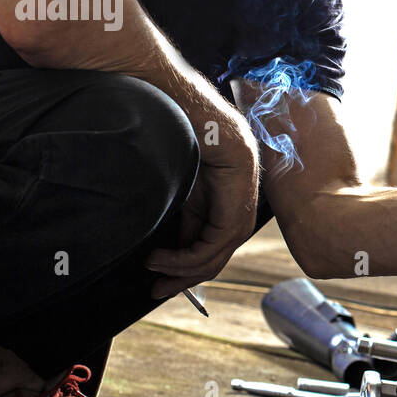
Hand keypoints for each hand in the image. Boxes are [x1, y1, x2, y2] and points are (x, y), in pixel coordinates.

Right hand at [145, 111, 259, 298]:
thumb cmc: (174, 137)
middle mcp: (237, 200)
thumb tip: (163, 249)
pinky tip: (162, 258)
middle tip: (158, 290)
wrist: (181, 106)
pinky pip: (218, 242)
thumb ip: (179, 216)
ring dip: (184, 268)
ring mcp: (243, 199)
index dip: (186, 265)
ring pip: (219, 252)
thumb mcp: (175, 187)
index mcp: (223, 196)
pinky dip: (190, 256)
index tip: (159, 279)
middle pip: (217, 252)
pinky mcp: (239, 199)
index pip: (211, 242)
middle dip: (186, 275)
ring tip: (153, 268)